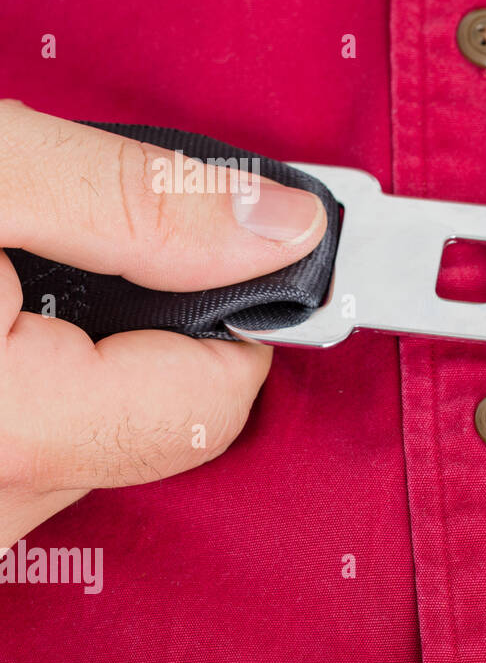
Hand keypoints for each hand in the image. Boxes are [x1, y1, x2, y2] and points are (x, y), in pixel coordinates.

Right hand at [0, 101, 326, 546]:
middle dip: (154, 330)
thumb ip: (139, 199)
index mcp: (10, 426)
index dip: (241, 310)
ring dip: (86, 365)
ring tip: (20, 279)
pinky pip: (26, 463)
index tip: (243, 247)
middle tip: (91, 247)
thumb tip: (282, 226)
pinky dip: (35, 397)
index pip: (218, 397)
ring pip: (92, 447)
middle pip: (161, 428)